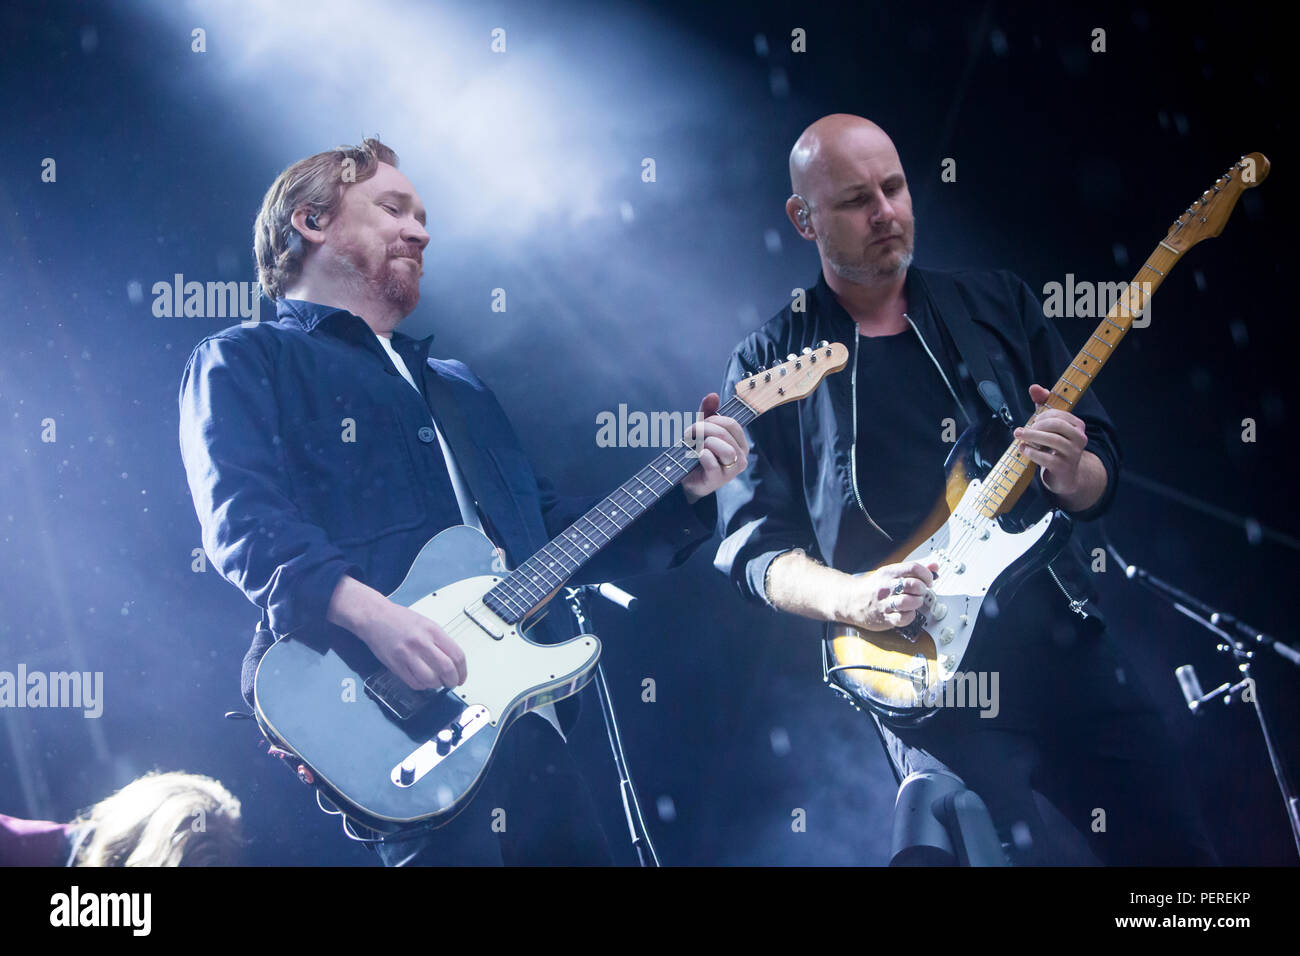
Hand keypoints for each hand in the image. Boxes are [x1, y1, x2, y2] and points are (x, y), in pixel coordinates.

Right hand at [347, 593, 466, 690]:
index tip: (461, 677)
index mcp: (433, 630)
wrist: (375, 617)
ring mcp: (407, 655)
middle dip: (452, 681)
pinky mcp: (395, 665)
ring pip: (431, 680)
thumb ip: (440, 642)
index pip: (457, 655)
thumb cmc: (401, 620)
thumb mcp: (427, 624)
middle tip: (452, 683)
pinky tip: (422, 680)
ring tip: (436, 681)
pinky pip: (414, 683)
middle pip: (446, 669)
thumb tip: (454, 663)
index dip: (462, 671)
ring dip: (437, 685)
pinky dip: (422, 686)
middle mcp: (421, 642)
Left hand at [681, 392, 749, 502]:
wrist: (687, 480)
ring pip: (724, 448)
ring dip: (703, 443)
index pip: (732, 423)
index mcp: (740, 443)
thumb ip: (708, 413)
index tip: (699, 424)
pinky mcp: (718, 480)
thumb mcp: (703, 431)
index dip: (713, 420)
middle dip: (703, 429)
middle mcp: (741, 457)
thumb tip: (713, 395)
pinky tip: (697, 457)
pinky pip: (711, 461)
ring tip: (694, 447)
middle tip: (690, 434)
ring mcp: (731, 470)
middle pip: (724, 433)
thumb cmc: (698, 454)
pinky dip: (701, 455)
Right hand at [836, 559, 939, 631]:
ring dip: (917, 602)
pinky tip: (908, 612)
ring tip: (915, 601)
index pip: (913, 568)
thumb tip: (934, 567)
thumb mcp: (891, 574)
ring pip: (908, 602)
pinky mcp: (885, 618)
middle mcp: (886, 587)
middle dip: (923, 589)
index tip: (929, 580)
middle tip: (922, 591)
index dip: (926, 574)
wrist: (851, 600)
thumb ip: (913, 571)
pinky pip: (903, 618)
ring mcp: (885, 603)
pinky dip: (910, 616)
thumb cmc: (874, 587)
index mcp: (888, 573)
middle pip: (913, 585)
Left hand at [1015, 383, 1088, 498]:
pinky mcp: (1064, 468)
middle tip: (1021, 430)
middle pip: (1056, 425)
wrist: (1065, 476)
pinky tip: (1023, 449)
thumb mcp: (1049, 425)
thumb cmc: (1054, 446)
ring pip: (1052, 441)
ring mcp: (1073, 454)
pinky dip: (1032, 452)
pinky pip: (1047, 458)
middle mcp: (1080, 439)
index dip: (1042, 415)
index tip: (1033, 421)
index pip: (1059, 414)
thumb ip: (1043, 404)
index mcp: (1078, 426)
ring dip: (1031, 437)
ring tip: (1019, 437)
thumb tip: (1034, 387)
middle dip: (1035, 425)